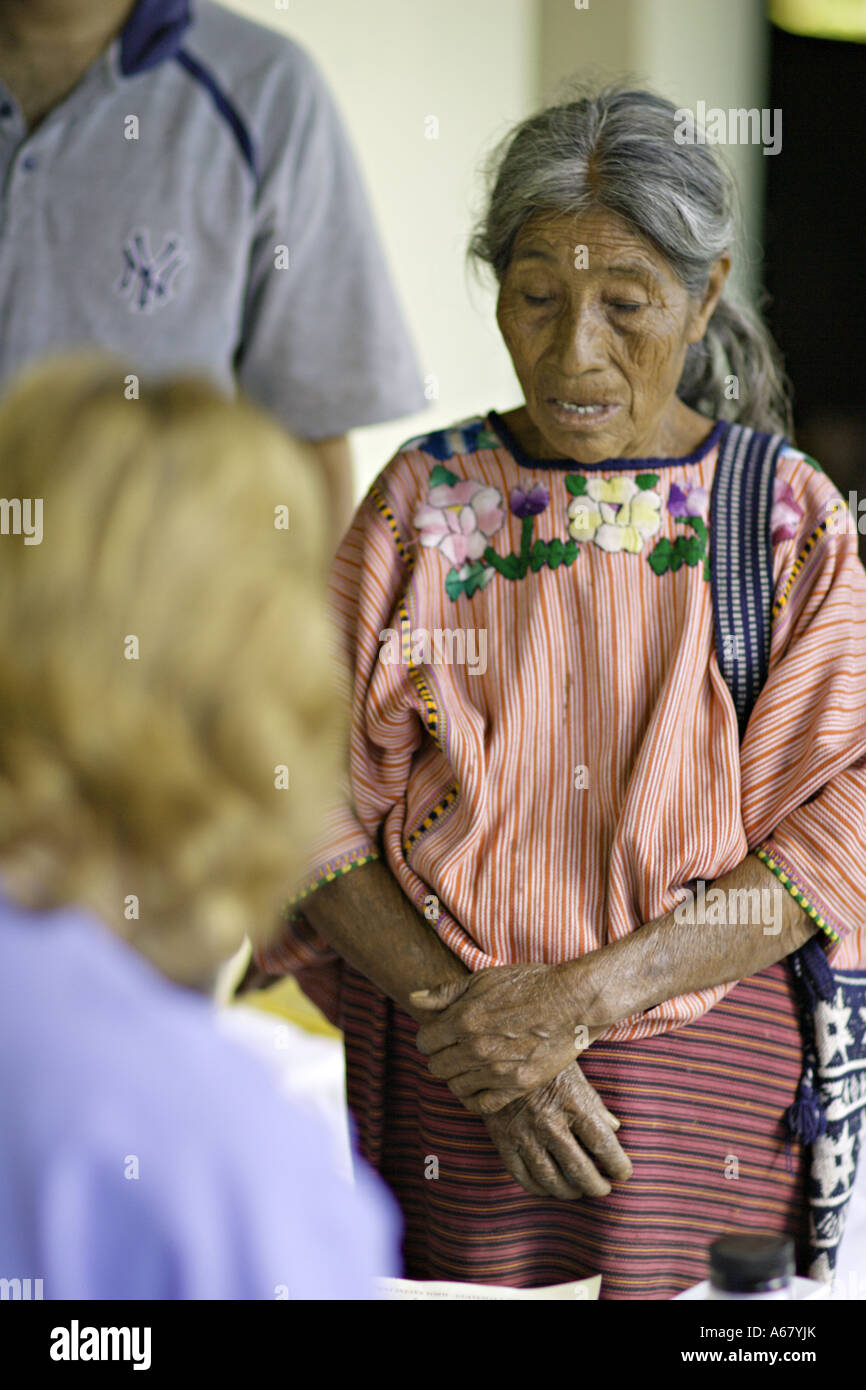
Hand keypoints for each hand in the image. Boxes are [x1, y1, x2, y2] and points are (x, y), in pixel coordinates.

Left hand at [412, 963, 598, 1112]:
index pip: (424, 1041)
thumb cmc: (529, 984)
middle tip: (454, 1050)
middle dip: (441, 1057)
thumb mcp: (484, 979)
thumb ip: (446, 992)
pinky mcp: (518, 1085)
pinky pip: (481, 1104)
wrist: (573, 1001)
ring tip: (469, 1065)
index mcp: (464, 1019)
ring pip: (455, 1086)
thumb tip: (414, 999)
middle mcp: (476, 1048)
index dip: (429, 1037)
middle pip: (437, 1066)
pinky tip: (480, 1084)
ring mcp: (497, 1070)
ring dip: (458, 1076)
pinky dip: (475, 1097)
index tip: (440, 1035)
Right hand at [483, 1060, 632, 1198]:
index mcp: (574, 1104)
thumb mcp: (575, 1075)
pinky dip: (537, 1187)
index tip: (623, 1173)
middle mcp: (551, 1124)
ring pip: (550, 1179)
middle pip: (580, 1170)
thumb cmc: (544, 1061)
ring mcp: (525, 1134)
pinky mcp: (503, 1140)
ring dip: (568, 1192)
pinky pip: (521, 1176)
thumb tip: (614, 1128)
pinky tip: (547, 1187)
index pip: (604, 1145)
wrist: (498, 1052)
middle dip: (596, 1186)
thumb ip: (595, 1104)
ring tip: (576, 1191)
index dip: (618, 1165)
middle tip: (603, 1190)